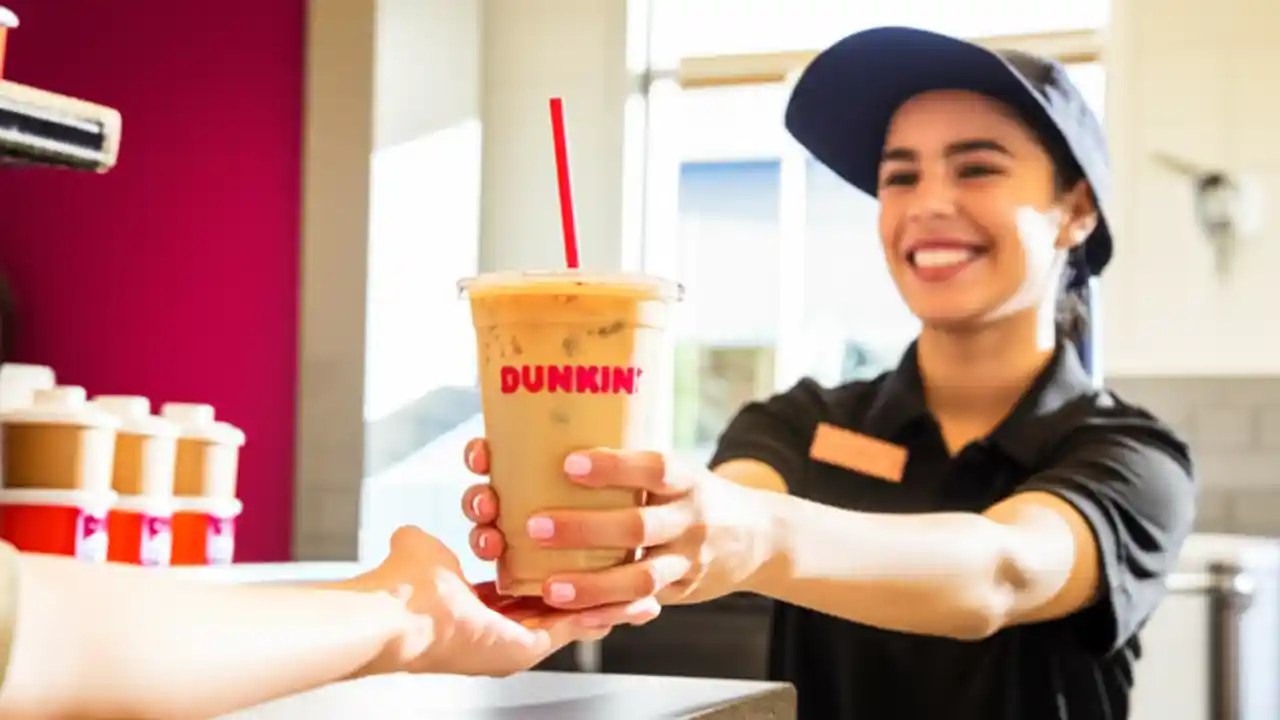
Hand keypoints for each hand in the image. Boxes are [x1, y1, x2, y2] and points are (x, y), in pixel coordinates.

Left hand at [341, 525, 659, 676]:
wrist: (398, 610)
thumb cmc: (404, 584)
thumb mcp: (426, 548)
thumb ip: (429, 541)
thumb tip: (415, 531)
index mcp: (483, 611)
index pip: (532, 594)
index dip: (560, 575)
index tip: (585, 556)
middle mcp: (504, 632)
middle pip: (564, 609)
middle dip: (599, 591)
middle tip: (631, 580)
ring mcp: (519, 642)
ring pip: (579, 619)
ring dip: (615, 602)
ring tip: (649, 589)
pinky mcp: (529, 645)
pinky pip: (580, 627)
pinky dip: (610, 612)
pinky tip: (638, 599)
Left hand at [462, 439, 774, 611]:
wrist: (760, 537)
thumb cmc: (694, 496)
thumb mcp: (680, 473)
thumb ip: (634, 470)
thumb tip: (559, 447)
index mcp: (687, 480)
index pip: (654, 468)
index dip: (614, 466)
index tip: (569, 463)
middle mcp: (692, 519)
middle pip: (639, 526)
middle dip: (585, 529)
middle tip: (536, 526)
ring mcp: (688, 559)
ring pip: (641, 577)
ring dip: (593, 585)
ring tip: (550, 587)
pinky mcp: (682, 590)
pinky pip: (644, 605)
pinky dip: (611, 612)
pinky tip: (577, 615)